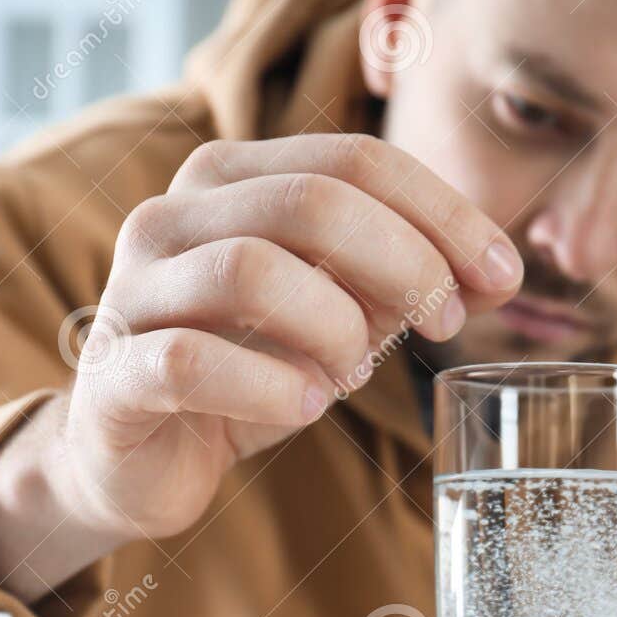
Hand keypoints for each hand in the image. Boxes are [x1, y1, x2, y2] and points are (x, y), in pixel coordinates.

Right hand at [0, 135, 521, 598]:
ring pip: (249, 269)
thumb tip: (500, 274)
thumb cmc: (248, 369)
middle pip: (311, 201)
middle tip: (442, 324)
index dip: (444, 213)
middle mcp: (173, 215)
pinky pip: (192, 360)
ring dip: (333, 327)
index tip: (502, 275)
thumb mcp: (342, 318)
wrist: (142, 456)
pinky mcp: (114, 373)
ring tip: (355, 374)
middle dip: (404, 262)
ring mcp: (133, 290)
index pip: (356, 160)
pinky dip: (268, 386)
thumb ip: (409, 286)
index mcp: (233, 180)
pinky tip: (304, 407)